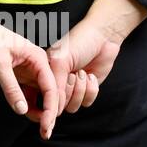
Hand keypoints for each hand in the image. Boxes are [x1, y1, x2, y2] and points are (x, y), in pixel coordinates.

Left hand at [0, 0, 59, 139]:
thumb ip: (11, 87)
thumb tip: (22, 109)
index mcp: (38, 58)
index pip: (51, 87)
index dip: (51, 108)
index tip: (47, 125)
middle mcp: (36, 64)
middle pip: (49, 93)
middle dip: (48, 112)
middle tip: (44, 132)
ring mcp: (27, 70)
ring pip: (39, 94)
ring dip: (39, 110)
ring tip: (36, 125)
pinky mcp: (17, 74)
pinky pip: (27, 92)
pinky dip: (28, 103)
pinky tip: (25, 112)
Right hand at [47, 0, 146, 114]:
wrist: (103, 38)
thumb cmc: (79, 43)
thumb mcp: (61, 61)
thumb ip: (56, 85)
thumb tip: (55, 108)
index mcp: (45, 73)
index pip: (42, 95)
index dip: (49, 100)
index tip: (57, 94)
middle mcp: (57, 82)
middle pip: (59, 104)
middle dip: (69, 90)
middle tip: (74, 74)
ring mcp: (72, 87)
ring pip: (73, 106)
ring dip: (81, 91)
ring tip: (83, 73)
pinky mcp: (87, 90)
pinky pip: (86, 103)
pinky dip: (91, 91)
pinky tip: (91, 76)